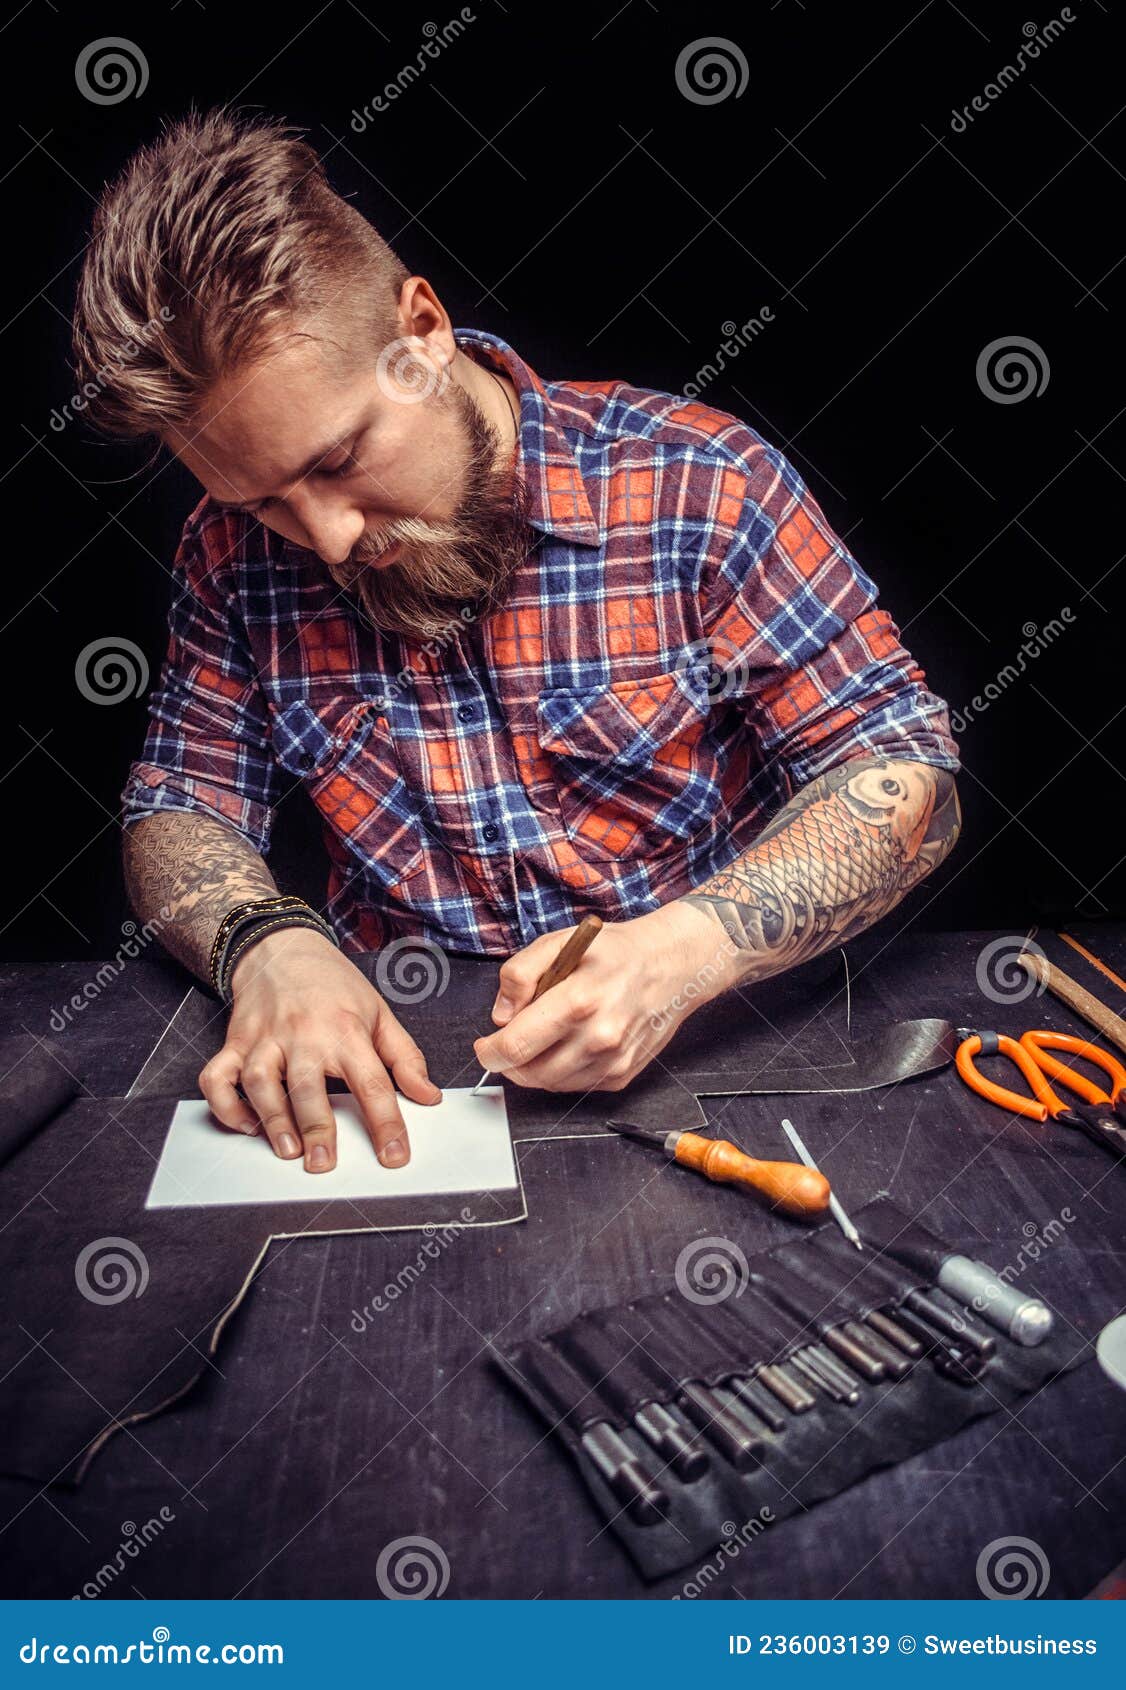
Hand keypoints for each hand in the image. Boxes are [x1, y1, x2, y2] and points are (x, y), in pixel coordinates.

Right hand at [198, 928, 439, 1171]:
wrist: (283, 948)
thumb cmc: (332, 984)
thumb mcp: (379, 1013)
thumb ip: (405, 1058)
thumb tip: (428, 1096)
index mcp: (345, 1030)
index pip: (372, 1082)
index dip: (386, 1123)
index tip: (394, 1155)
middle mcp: (303, 1034)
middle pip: (308, 1085)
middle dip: (316, 1127)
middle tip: (323, 1162)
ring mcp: (265, 1039)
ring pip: (260, 1082)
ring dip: (272, 1119)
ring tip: (288, 1151)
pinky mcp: (236, 1043)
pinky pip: (218, 1077)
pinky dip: (226, 1105)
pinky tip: (246, 1124)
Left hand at [472, 902, 734, 1092]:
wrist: (673, 964)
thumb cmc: (617, 951)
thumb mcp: (560, 942)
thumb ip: (519, 974)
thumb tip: (500, 1015)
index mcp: (578, 1000)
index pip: (516, 1046)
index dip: (489, 1052)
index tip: (484, 1045)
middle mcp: (598, 1037)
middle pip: (530, 1073)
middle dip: (508, 1063)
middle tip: (505, 1045)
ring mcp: (613, 1060)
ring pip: (551, 1084)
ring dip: (534, 1069)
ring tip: (538, 1040)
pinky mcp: (622, 1075)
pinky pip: (576, 1086)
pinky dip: (561, 1072)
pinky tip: (567, 1045)